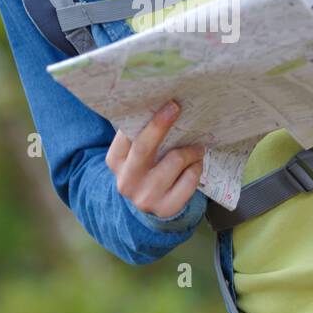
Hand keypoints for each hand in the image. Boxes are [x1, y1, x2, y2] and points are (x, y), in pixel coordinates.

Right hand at [106, 100, 204, 217]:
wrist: (146, 205)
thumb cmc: (145, 169)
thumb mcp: (134, 155)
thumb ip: (140, 136)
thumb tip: (163, 107)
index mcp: (116, 162)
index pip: (126, 137)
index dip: (147, 121)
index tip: (168, 104)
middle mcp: (127, 181)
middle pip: (143, 147)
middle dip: (160, 125)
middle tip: (176, 109)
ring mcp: (146, 197)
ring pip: (174, 161)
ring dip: (190, 150)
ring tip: (197, 148)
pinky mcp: (166, 208)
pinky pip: (189, 180)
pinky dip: (196, 168)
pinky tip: (195, 165)